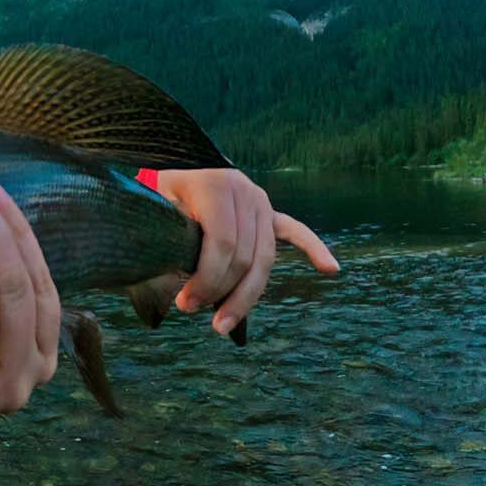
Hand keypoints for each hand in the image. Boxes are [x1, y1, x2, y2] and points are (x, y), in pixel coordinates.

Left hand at [156, 167, 338, 336]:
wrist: (177, 161)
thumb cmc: (160, 190)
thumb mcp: (154, 203)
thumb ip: (166, 231)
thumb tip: (167, 274)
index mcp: (216, 186)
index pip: (222, 243)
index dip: (207, 278)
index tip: (185, 302)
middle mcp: (245, 193)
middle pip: (245, 256)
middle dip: (220, 291)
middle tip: (192, 311)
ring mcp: (260, 202)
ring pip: (264, 258)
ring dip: (246, 296)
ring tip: (224, 324)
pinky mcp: (268, 212)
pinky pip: (294, 232)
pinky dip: (313, 249)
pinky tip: (330, 268)